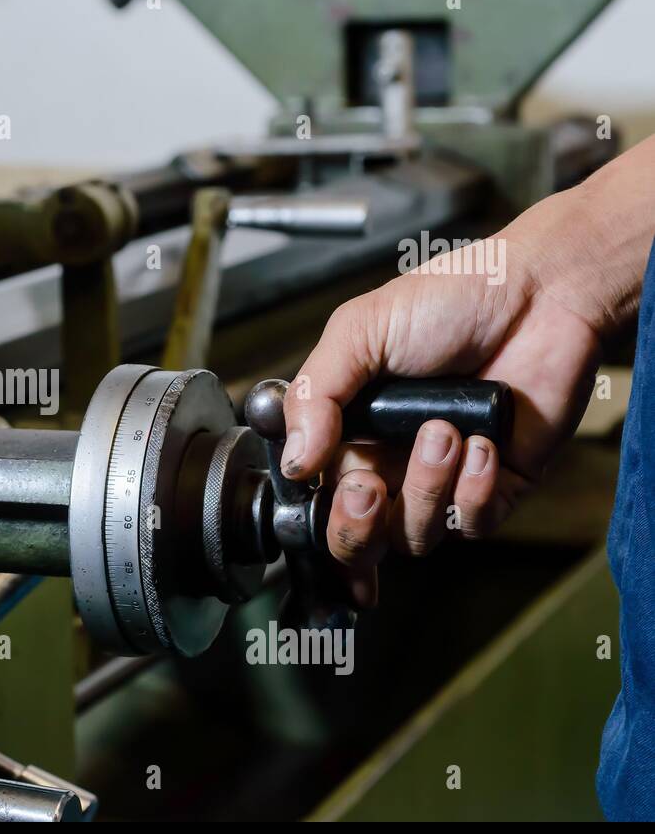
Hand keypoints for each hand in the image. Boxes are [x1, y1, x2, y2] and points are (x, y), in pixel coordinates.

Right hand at [283, 228, 602, 606]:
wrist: (538, 292)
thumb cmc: (450, 299)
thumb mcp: (358, 332)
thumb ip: (314, 395)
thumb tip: (294, 462)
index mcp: (349, 432)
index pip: (319, 501)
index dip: (322, 516)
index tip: (334, 494)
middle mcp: (391, 463)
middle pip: (359, 541)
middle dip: (359, 530)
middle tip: (369, 491)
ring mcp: (443, 478)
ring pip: (415, 536)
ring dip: (426, 489)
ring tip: (445, 430)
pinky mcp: (496, 485)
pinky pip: (472, 522)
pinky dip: (474, 490)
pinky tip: (483, 443)